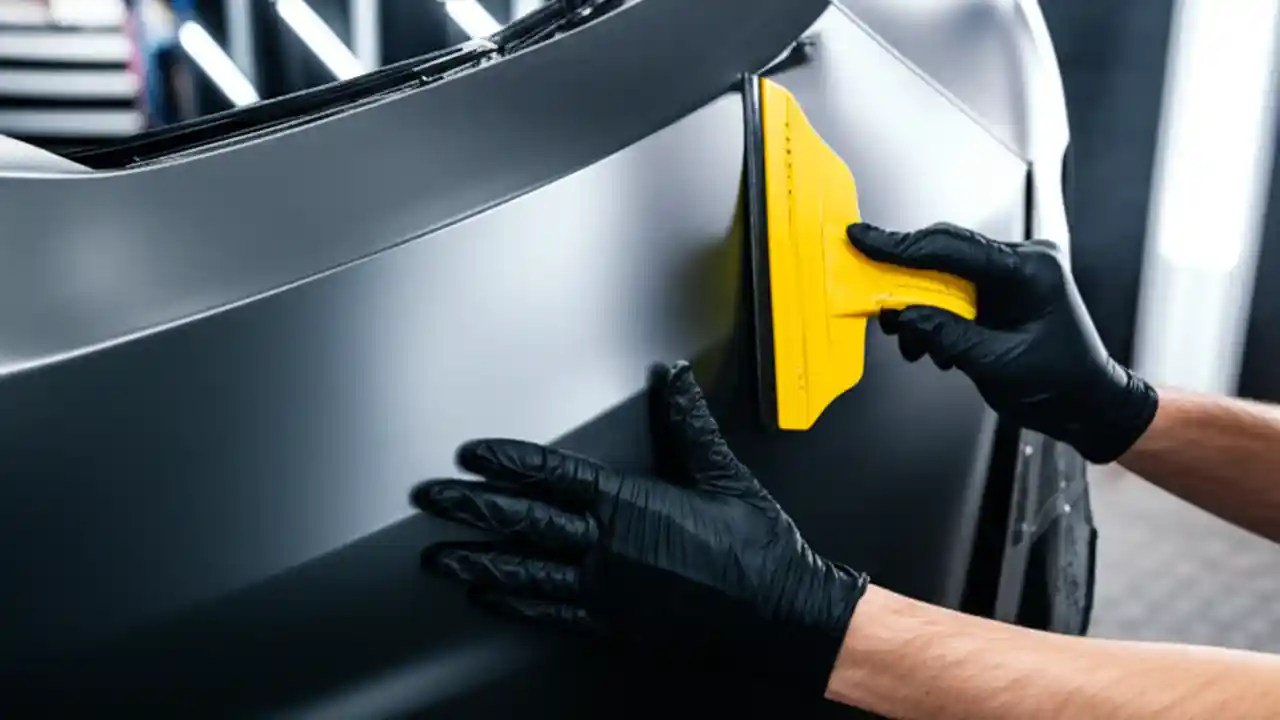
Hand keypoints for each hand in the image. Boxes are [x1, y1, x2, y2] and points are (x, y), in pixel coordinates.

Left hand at [414, 362, 867, 692]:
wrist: (781, 616)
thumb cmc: (758, 549)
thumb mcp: (723, 475)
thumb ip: (688, 424)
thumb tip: (671, 377)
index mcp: (632, 504)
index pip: (553, 474)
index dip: (507, 461)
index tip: (473, 454)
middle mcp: (610, 547)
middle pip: (524, 522)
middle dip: (470, 508)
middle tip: (432, 500)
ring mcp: (607, 590)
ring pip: (526, 572)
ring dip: (476, 561)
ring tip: (437, 556)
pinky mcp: (614, 624)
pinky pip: (551, 613)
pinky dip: (515, 605)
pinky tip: (488, 598)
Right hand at [847, 222, 1157, 463]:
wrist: (1087, 403)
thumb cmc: (1060, 385)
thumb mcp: (995, 364)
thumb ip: (945, 334)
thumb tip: (901, 315)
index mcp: (1030, 269)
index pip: (954, 248)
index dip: (902, 246)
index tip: (865, 240)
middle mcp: (1024, 261)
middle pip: (947, 251)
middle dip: (904, 275)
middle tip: (870, 290)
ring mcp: (1014, 273)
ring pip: (946, 272)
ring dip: (919, 304)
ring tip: (907, 339)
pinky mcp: (1003, 288)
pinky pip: (957, 288)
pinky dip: (935, 313)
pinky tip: (929, 342)